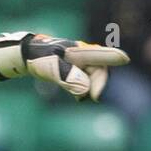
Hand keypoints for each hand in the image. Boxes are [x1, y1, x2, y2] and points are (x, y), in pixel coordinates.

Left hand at [0, 31, 128, 101]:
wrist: (26, 55)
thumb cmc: (39, 59)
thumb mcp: (51, 69)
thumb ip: (68, 78)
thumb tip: (85, 90)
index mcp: (79, 51)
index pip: (100, 55)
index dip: (112, 58)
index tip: (124, 59)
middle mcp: (84, 53)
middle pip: (100, 69)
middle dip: (98, 84)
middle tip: (91, 98)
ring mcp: (81, 59)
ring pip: (93, 75)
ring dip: (90, 88)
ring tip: (79, 98)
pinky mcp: (76, 66)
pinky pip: (87, 78)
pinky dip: (84, 87)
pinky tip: (78, 96)